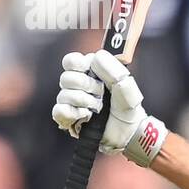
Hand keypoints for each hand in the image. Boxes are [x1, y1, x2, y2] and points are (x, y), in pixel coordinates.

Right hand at [52, 51, 167, 166]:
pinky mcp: (68, 118)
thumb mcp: (126, 84)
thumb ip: (113, 69)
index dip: (78, 64)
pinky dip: (73, 113)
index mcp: (89, 72)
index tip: (91, 70)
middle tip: (101, 93)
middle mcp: (76, 85)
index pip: (71, 61)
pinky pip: (59, 111)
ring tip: (98, 108)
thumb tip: (95, 57)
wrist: (129, 130)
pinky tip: (87, 115)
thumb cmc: (127, 105)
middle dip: (87, 86)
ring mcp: (71, 102)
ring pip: (64, 94)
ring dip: (85, 101)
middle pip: (66, 77)